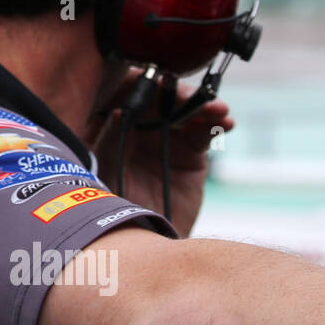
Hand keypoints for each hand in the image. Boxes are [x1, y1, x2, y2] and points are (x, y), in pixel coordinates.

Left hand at [83, 69, 233, 236]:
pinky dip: (215, 124)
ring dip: (201, 104)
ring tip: (216, 108)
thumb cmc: (108, 212)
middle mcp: (136, 129)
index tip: (153, 76)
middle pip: (156, 97)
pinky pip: (203, 132)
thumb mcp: (100, 175)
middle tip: (188, 94)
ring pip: (183, 111)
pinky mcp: (189, 156)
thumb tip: (119, 112)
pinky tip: (224, 123)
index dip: (139, 79)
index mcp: (108, 126)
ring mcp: (164, 140)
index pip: (121, 92)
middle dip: (175, 91)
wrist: (140, 248)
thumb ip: (107, 144)